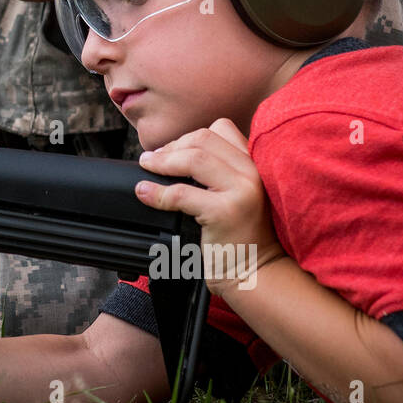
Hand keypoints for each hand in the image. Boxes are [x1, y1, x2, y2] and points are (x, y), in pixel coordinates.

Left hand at [134, 118, 285, 295]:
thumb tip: (171, 153)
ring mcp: (242, 190)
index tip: (170, 152)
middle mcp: (253, 172)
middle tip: (151, 160)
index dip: (189, 137)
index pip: (221, 129)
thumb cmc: (239, 236)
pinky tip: (146, 194)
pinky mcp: (226, 211)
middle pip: (203, 138)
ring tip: (146, 169)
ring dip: (161, 162)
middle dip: (171, 146)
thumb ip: (218, 172)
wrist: (256, 273)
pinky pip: (181, 192)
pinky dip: (157, 192)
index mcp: (256, 164)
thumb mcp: (237, 194)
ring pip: (193, 157)